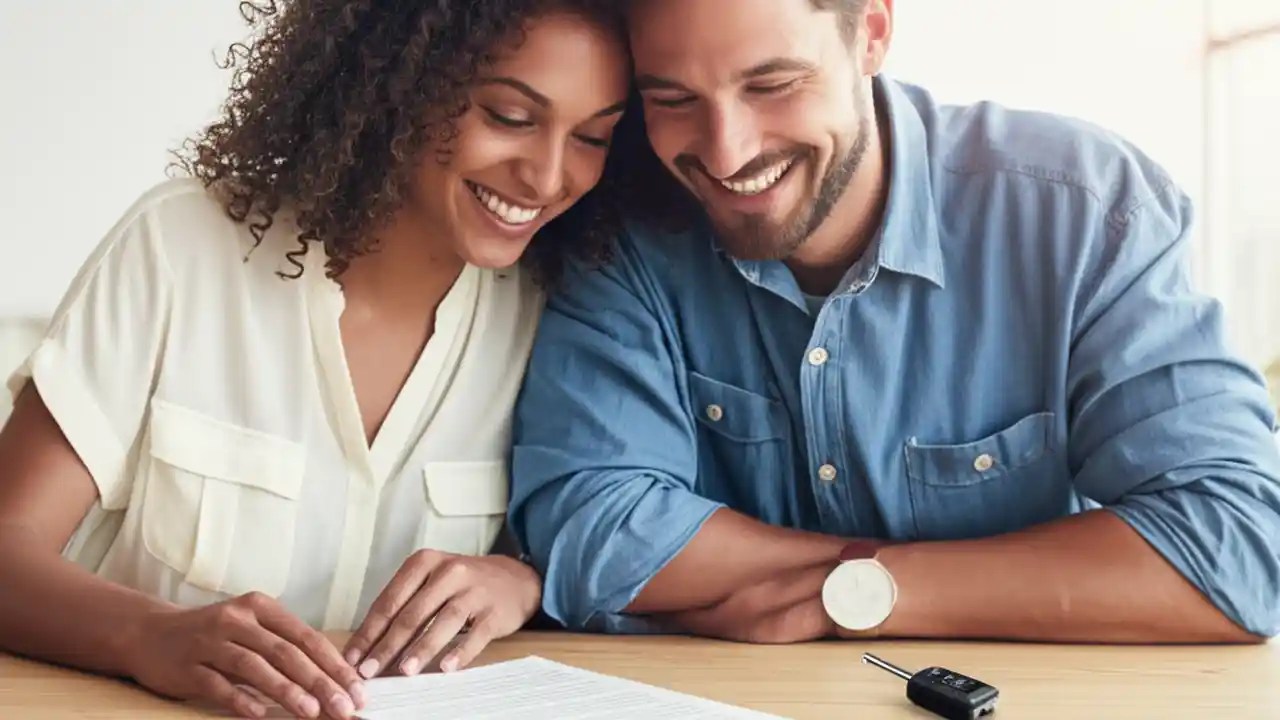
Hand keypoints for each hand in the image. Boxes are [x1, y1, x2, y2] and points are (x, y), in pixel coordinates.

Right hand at [124, 592, 365, 718]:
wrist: (149, 633)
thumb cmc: (214, 635)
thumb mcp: (251, 630)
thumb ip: (286, 649)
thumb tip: (333, 681)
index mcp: (260, 608)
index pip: (306, 637)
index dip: (334, 665)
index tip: (357, 691)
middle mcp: (237, 620)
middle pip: (287, 652)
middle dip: (320, 682)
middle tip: (344, 708)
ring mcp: (210, 641)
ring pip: (256, 667)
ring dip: (287, 691)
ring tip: (312, 712)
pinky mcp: (187, 665)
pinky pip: (218, 684)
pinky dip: (240, 700)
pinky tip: (259, 715)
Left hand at [343, 550, 541, 677]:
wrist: (513, 580)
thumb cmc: (462, 585)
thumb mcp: (430, 582)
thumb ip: (403, 607)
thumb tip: (368, 647)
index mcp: (424, 563)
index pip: (389, 601)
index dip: (369, 631)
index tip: (353, 658)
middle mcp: (449, 571)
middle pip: (412, 613)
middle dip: (387, 645)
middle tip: (369, 671)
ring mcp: (474, 590)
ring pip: (443, 621)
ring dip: (422, 649)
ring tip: (405, 671)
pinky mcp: (494, 610)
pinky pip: (476, 634)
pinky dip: (461, 652)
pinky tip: (447, 667)